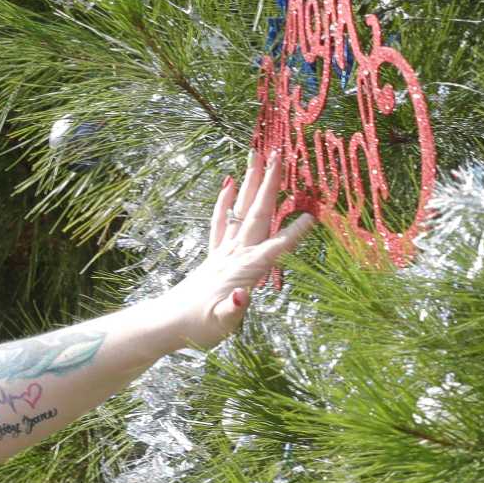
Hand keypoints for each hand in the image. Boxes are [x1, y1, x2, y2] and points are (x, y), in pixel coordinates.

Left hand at [159, 139, 314, 352]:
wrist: (170, 323)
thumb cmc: (200, 327)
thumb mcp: (221, 323)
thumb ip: (233, 308)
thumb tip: (242, 296)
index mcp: (244, 271)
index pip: (275, 248)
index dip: (294, 233)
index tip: (313, 215)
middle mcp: (235, 255)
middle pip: (257, 214)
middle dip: (270, 185)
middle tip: (279, 155)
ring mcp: (223, 251)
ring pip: (241, 210)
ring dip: (250, 183)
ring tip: (258, 156)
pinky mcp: (214, 254)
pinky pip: (220, 220)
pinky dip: (225, 201)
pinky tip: (228, 182)